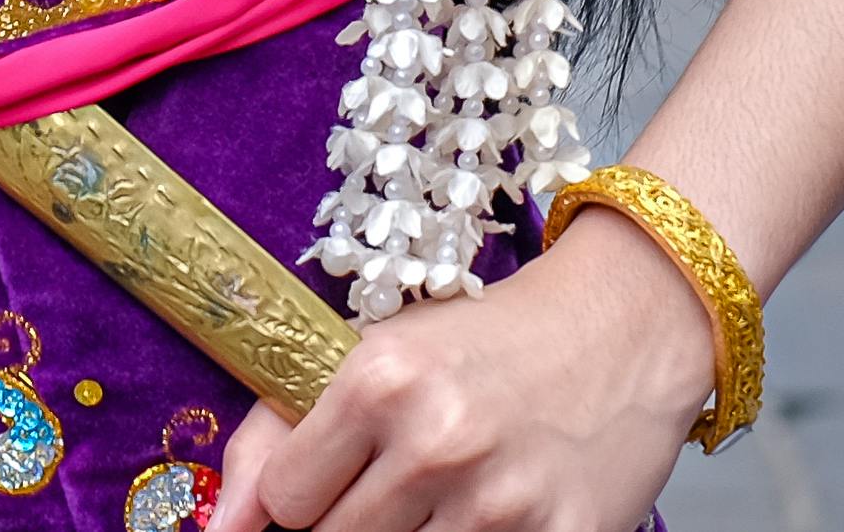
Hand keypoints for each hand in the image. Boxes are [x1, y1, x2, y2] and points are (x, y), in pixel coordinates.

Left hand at [218, 223, 715, 531]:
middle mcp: (434, 441)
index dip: (302, 497)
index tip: (328, 481)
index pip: (284, 499)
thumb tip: (222, 524)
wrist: (620, 330)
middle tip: (398, 485)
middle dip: (354, 521)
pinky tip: (490, 513)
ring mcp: (499, 501)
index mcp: (376, 382)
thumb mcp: (373, 355)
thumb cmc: (486, 344)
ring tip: (445, 494)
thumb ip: (280, 433)